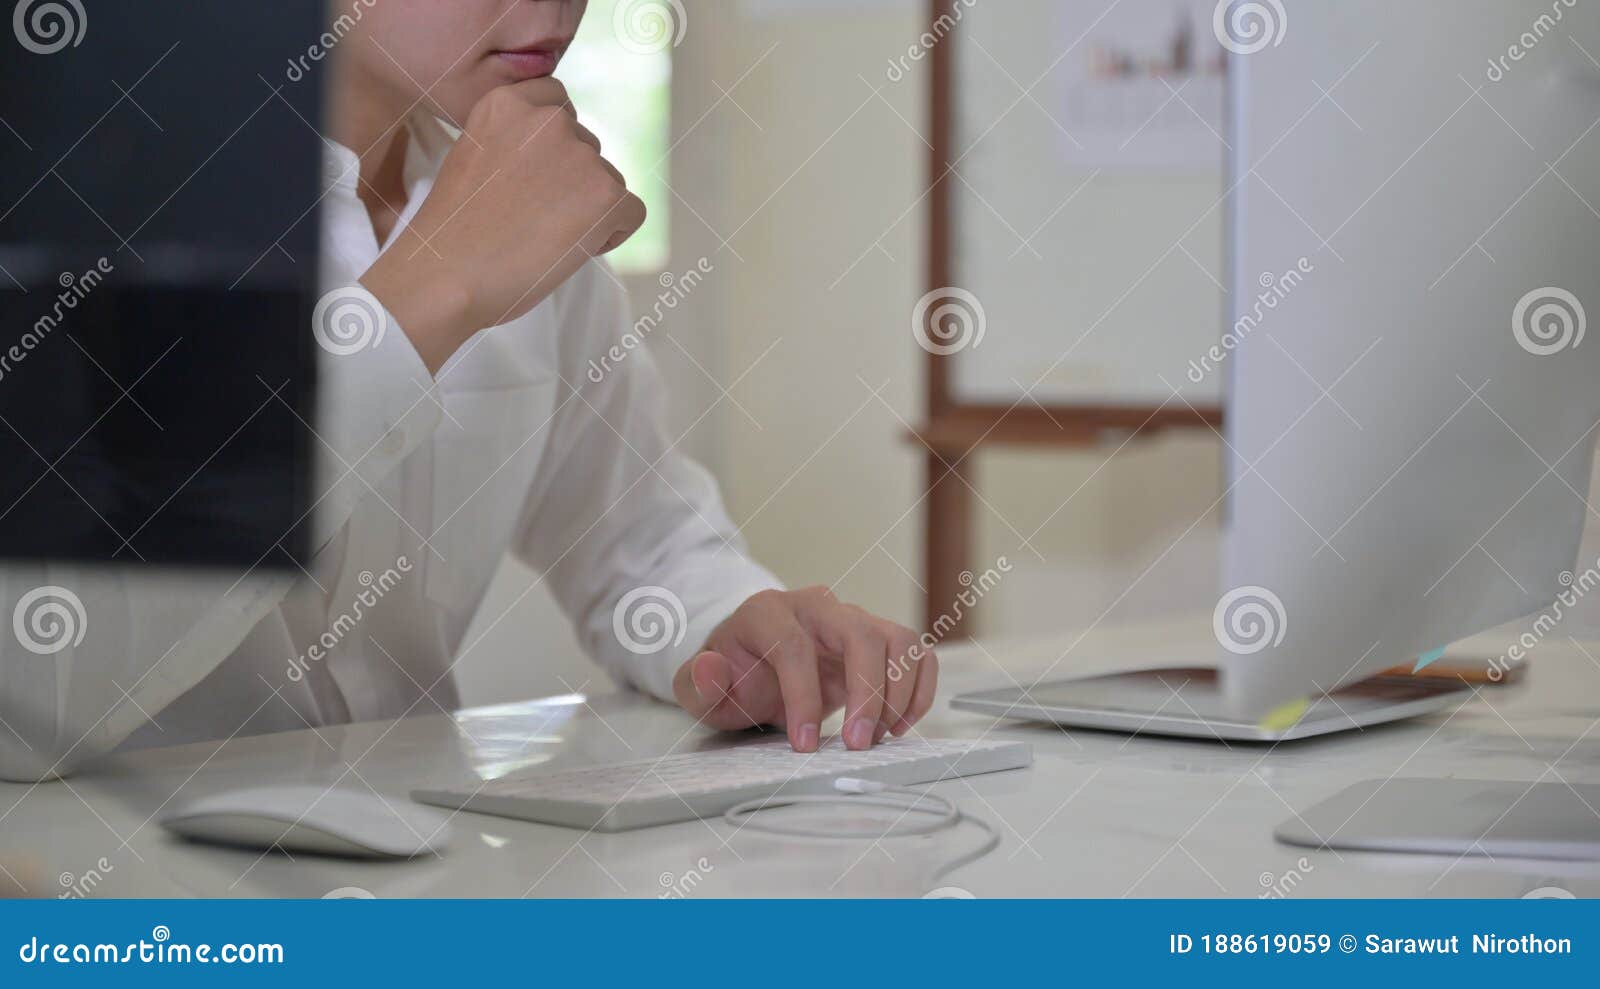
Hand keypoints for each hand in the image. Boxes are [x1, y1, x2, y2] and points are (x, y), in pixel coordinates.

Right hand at [361, 78, 645, 371]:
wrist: (445, 276)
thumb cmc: (454, 231)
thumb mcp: (477, 156)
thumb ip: (517, 141)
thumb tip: (561, 157)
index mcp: (508, 102)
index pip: (558, 104)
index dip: (552, 148)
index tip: (529, 179)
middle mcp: (548, 119)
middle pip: (586, 147)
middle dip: (570, 182)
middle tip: (529, 218)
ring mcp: (580, 155)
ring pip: (608, 181)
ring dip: (587, 210)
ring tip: (540, 236)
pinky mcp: (606, 194)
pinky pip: (631, 212)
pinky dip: (610, 235)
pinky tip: (568, 250)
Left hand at [671, 587, 938, 751]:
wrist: (758, 667)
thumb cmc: (734, 678)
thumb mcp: (700, 689)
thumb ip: (699, 684)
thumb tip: (710, 669)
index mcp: (768, 613)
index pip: (794, 646)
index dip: (803, 696)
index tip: (803, 744)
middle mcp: (817, 606)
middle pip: (859, 633)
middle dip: (866, 692)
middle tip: (859, 744)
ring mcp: (853, 618)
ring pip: (898, 639)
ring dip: (899, 692)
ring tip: (879, 737)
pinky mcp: (880, 638)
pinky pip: (916, 653)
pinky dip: (919, 690)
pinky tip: (897, 726)